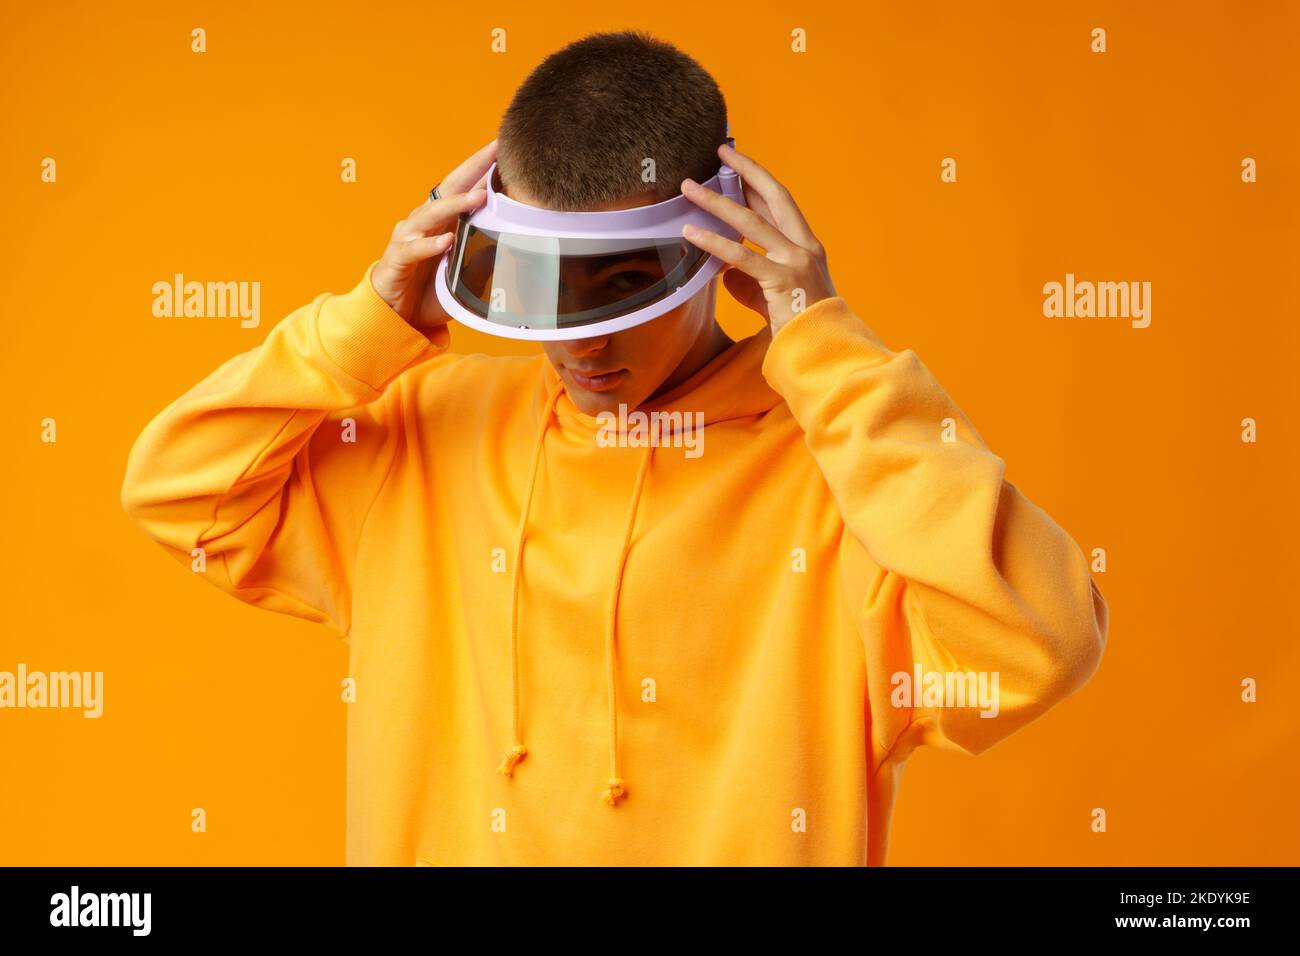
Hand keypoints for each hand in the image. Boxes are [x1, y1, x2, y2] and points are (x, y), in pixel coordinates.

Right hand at [371, 139, 496, 332]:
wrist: (395, 316)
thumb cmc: (430, 290)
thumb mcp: (465, 274)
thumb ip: (484, 257)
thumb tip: (511, 243)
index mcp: (441, 221)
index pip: (464, 188)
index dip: (482, 169)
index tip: (504, 150)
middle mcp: (423, 222)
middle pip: (448, 188)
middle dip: (472, 168)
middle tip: (495, 152)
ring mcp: (407, 238)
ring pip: (432, 214)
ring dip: (456, 205)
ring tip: (480, 197)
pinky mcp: (396, 259)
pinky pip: (414, 249)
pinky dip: (430, 245)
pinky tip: (447, 241)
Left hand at [679, 142, 836, 335]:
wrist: (823, 350)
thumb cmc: (802, 327)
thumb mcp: (775, 297)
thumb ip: (751, 282)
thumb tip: (726, 272)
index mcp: (807, 246)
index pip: (780, 203)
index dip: (758, 180)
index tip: (736, 163)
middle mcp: (804, 247)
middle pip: (773, 196)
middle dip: (746, 170)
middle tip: (721, 152)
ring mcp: (794, 262)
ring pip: (750, 222)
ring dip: (717, 202)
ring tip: (689, 189)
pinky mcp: (781, 280)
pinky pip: (740, 256)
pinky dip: (713, 242)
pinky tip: (691, 232)